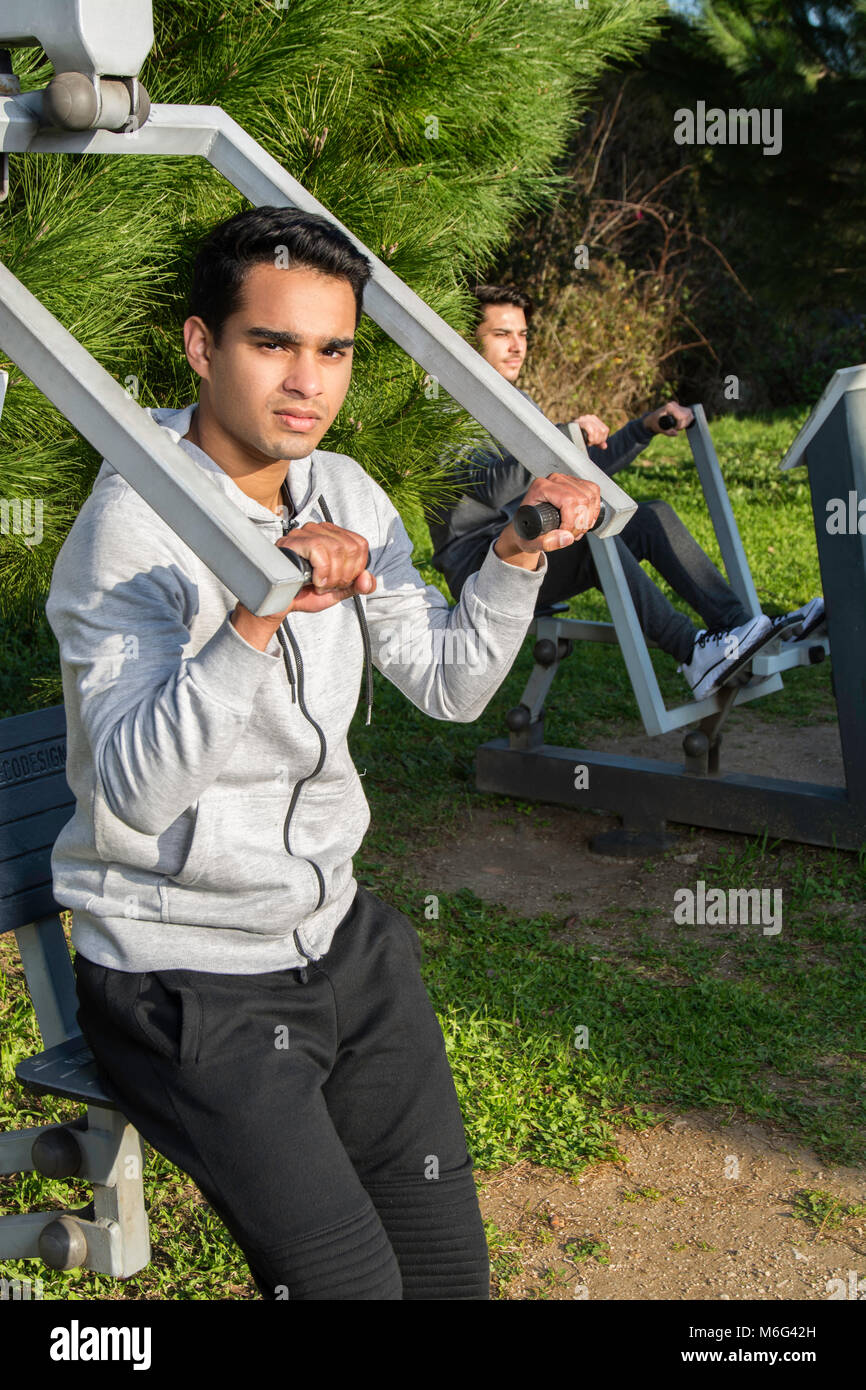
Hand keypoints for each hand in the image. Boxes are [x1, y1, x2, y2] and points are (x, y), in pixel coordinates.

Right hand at [231, 522, 375, 649]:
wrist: (279, 603)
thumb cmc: (304, 592)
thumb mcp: (337, 591)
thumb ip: (357, 586)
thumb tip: (368, 579)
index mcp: (334, 537)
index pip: (360, 545)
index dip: (355, 568)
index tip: (339, 582)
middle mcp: (321, 529)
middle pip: (351, 547)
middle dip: (344, 575)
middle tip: (328, 586)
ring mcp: (306, 532)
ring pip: (337, 548)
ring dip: (332, 576)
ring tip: (319, 584)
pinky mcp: (294, 541)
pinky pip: (320, 550)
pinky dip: (321, 572)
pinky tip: (313, 581)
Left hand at [494, 472, 601, 569]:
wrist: (528, 525)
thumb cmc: (527, 530)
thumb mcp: (531, 542)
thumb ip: (546, 543)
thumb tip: (567, 537)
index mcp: (540, 487)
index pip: (568, 500)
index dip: (571, 521)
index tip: (565, 534)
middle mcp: (555, 480)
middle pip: (582, 500)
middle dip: (581, 523)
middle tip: (571, 536)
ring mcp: (567, 480)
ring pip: (590, 497)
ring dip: (588, 519)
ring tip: (576, 530)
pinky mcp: (577, 483)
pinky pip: (594, 493)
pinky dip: (593, 511)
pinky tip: (583, 521)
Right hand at [575, 413, 608, 448]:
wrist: (564, 433)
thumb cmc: (577, 436)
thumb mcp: (589, 439)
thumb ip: (598, 442)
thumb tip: (605, 446)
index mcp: (594, 420)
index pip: (605, 430)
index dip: (602, 439)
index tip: (594, 442)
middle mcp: (590, 417)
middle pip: (602, 431)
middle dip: (597, 440)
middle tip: (590, 443)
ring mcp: (584, 419)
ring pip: (597, 431)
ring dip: (593, 439)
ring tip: (588, 441)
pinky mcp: (579, 421)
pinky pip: (589, 428)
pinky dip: (590, 436)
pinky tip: (588, 440)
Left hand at [645, 401, 693, 433]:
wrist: (652, 419)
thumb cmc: (654, 424)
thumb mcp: (659, 429)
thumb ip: (668, 432)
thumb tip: (676, 434)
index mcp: (669, 407)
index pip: (681, 416)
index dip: (680, 425)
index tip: (675, 429)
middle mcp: (673, 404)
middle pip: (687, 414)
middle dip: (684, 424)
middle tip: (677, 428)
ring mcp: (677, 405)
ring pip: (689, 414)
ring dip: (686, 422)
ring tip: (678, 426)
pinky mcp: (679, 407)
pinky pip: (688, 413)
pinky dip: (687, 420)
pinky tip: (681, 423)